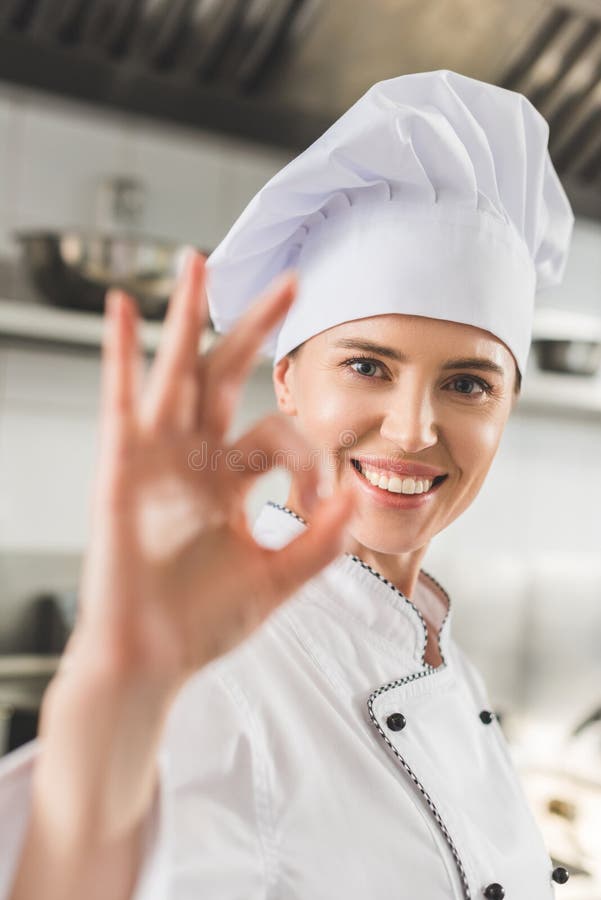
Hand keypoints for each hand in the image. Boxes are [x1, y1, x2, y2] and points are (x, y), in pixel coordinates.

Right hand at [57, 250, 354, 692]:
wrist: (153, 660)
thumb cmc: (203, 624)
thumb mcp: (276, 579)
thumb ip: (317, 541)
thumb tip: (358, 496)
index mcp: (228, 482)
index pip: (278, 436)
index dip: (311, 456)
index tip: (325, 497)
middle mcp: (193, 460)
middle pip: (225, 377)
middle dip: (254, 329)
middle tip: (289, 282)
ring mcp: (156, 460)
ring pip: (175, 374)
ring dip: (186, 318)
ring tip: (198, 263)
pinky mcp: (121, 470)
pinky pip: (121, 403)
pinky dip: (118, 355)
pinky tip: (120, 309)